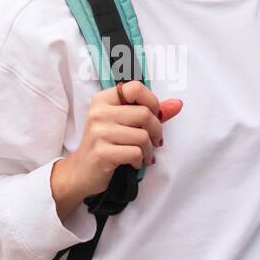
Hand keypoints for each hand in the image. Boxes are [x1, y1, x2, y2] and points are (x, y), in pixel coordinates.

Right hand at [51, 81, 183, 216]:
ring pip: (142, 136)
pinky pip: (135, 152)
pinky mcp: (102, 153)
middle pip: (144, 114)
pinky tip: (133, 162)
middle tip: (154, 141)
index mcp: (103, 100)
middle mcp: (99, 113)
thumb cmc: (106, 144)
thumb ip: (151, 111)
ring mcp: (99, 133)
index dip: (152, 101)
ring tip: (143, 155)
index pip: (135, 88)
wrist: (81, 171)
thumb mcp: (124, 123)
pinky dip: (139, 160)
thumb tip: (178, 104)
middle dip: (156, 131)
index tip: (153, 115)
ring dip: (149, 149)